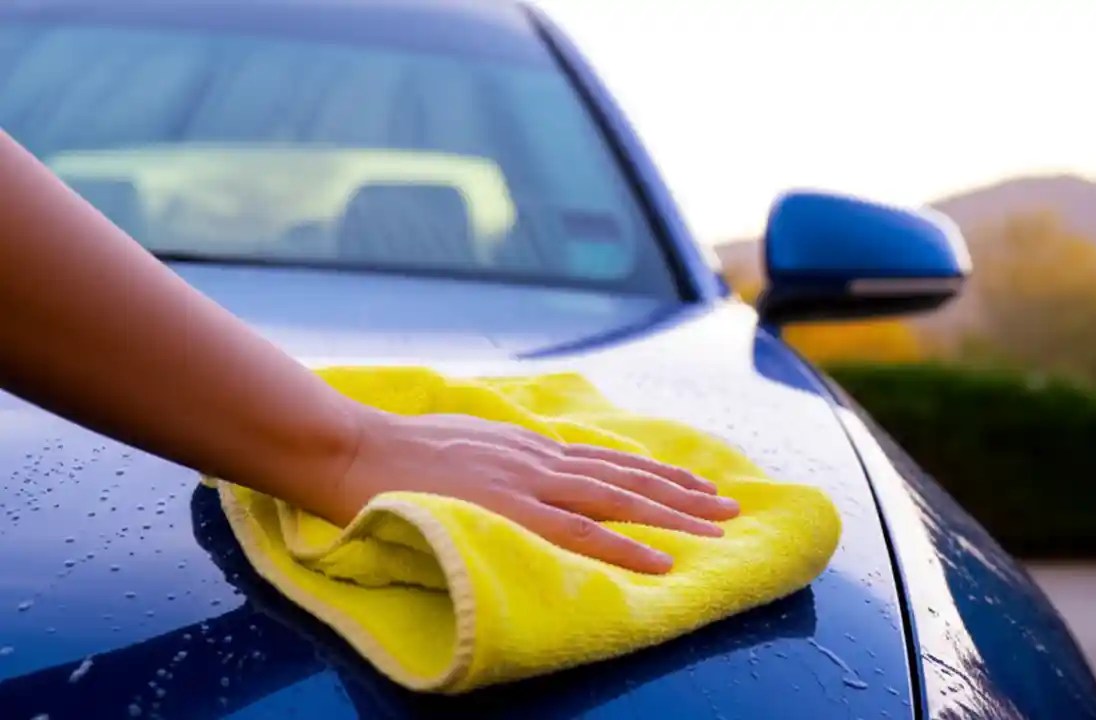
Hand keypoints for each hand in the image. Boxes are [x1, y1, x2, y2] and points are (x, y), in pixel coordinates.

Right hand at [320, 409, 740, 573]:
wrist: (351, 449)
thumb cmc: (397, 452)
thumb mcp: (465, 444)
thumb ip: (502, 457)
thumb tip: (521, 470)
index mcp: (528, 447)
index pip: (607, 461)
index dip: (655, 474)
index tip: (694, 485)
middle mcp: (538, 460)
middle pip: (626, 478)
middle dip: (681, 495)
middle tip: (729, 508)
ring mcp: (526, 484)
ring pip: (617, 502)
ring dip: (672, 517)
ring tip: (717, 531)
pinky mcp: (509, 510)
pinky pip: (579, 533)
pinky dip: (625, 547)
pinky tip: (662, 561)